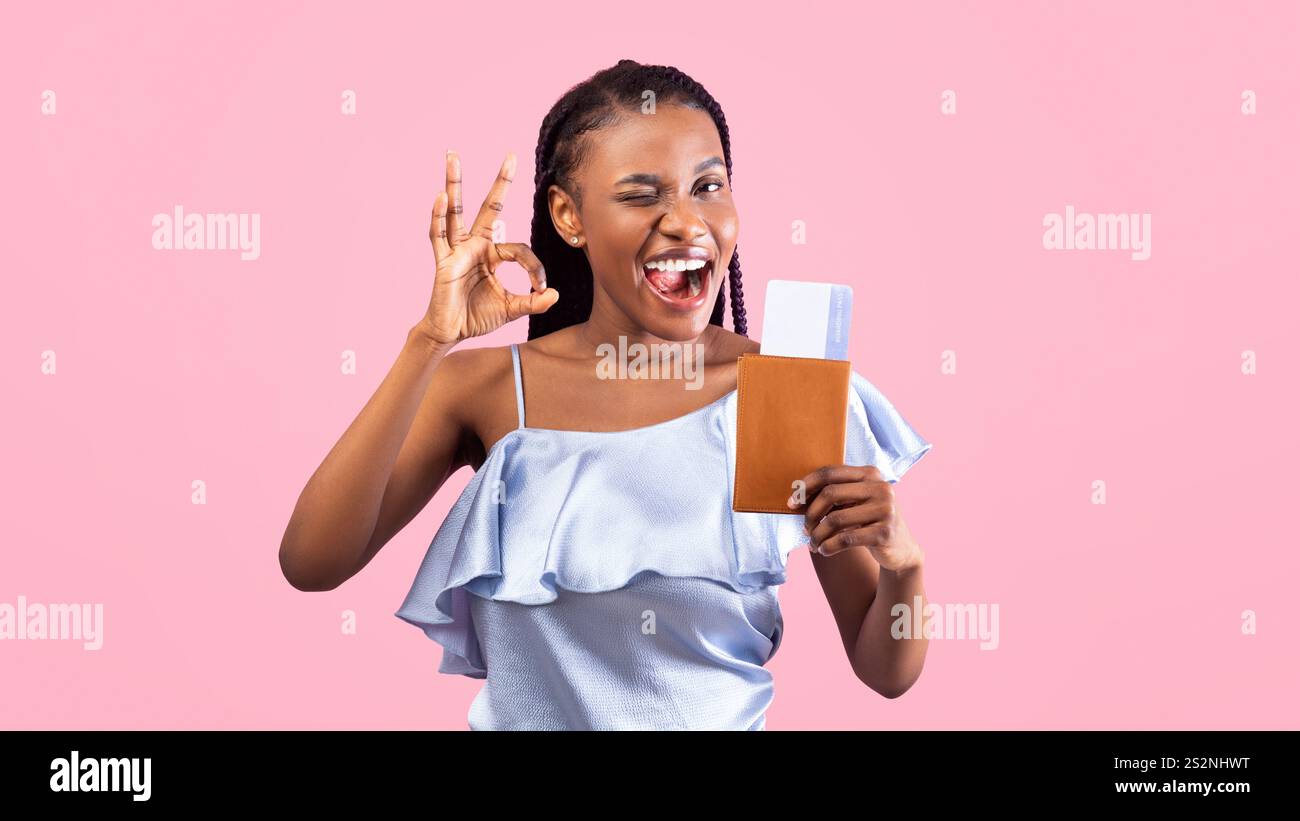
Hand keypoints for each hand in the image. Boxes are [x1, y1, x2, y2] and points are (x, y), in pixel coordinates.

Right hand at [419, 150, 558, 344]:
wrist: (451, 332)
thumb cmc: (476, 317)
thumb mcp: (511, 309)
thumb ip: (532, 302)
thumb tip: (554, 295)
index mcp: (492, 254)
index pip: (519, 249)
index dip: (534, 267)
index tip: (541, 288)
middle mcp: (475, 245)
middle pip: (490, 207)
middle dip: (501, 182)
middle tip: (512, 157)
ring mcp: (457, 250)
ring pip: (456, 210)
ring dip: (454, 183)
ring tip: (453, 156)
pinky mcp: (442, 260)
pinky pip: (438, 234)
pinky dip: (437, 216)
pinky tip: (440, 197)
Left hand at [789, 465, 922, 571]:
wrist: (901, 548)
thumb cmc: (869, 521)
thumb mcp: (855, 501)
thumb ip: (834, 494)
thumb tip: (796, 496)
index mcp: (871, 474)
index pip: (830, 472)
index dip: (806, 486)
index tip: (791, 503)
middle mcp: (881, 488)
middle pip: (830, 494)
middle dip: (811, 514)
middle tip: (805, 528)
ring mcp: (886, 510)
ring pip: (835, 520)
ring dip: (817, 535)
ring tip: (813, 543)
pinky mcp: (885, 533)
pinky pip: (845, 539)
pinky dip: (828, 547)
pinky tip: (824, 551)